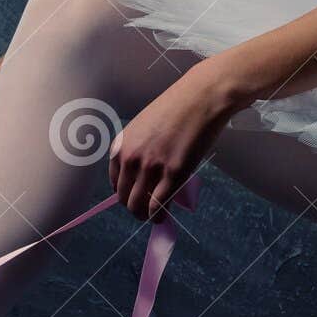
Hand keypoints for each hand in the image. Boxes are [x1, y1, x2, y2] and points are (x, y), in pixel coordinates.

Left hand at [109, 63, 236, 221]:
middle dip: (134, 208)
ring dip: (144, 216)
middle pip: (125, 197)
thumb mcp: (145, 127)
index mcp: (121, 145)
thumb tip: (142, 174)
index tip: (134, 197)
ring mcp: (152, 167)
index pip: (115, 182)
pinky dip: (158, 216)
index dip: (125, 194)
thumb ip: (139, 149)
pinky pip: (158, 205)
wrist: (201, 97)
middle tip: (144, 211)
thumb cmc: (177, 108)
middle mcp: (131, 158)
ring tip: (153, 218)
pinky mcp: (174, 174)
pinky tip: (161, 218)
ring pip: (139, 205)